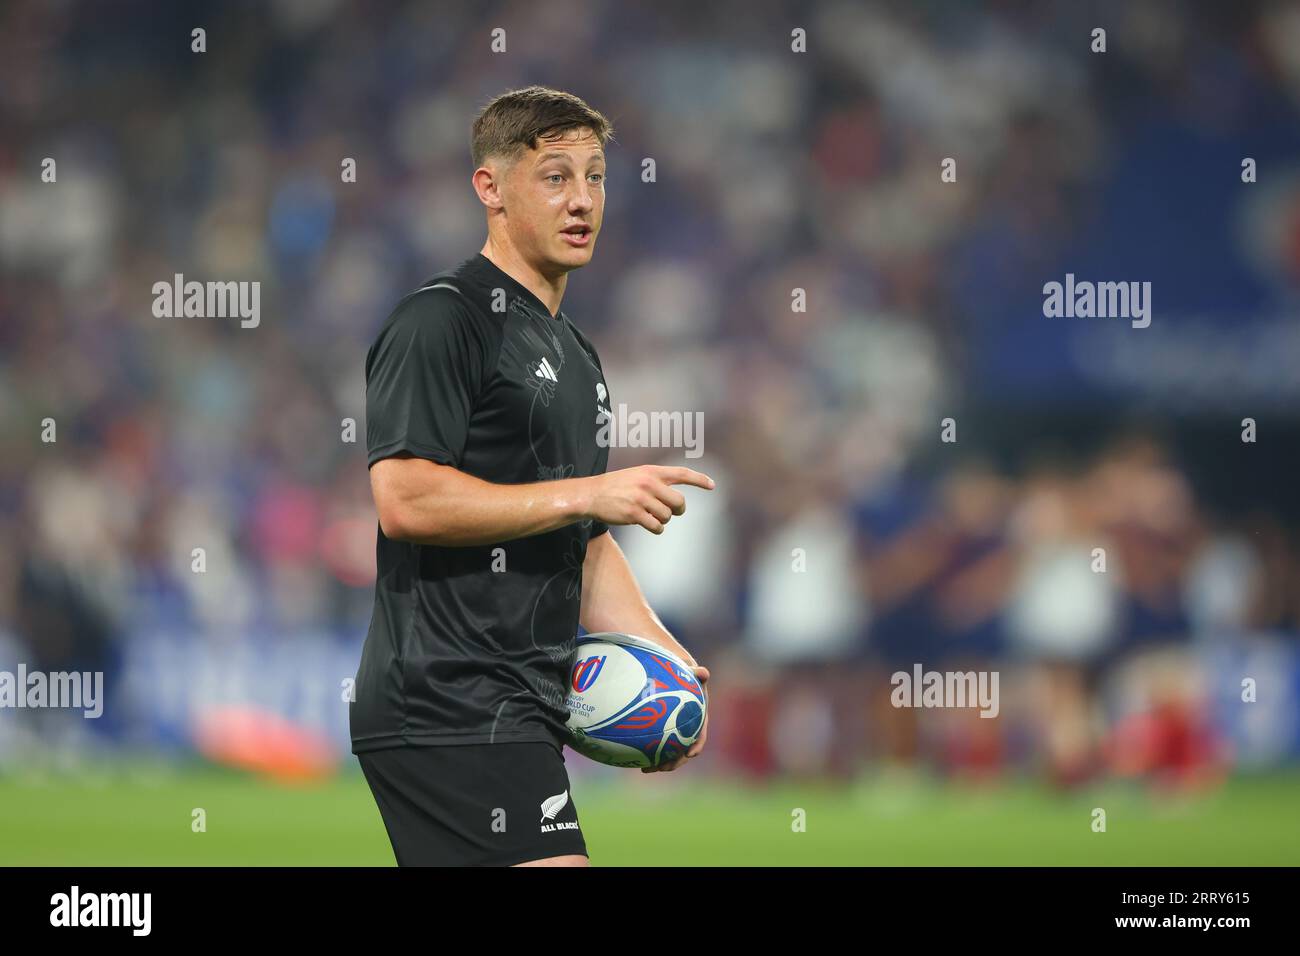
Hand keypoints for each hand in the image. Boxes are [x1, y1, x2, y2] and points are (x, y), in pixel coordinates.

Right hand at [582, 466, 713, 534]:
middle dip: (678, 510)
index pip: (681, 473)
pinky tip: (647, 524)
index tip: (712, 485)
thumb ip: (656, 482)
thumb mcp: (637, 475)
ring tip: (649, 516)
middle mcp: (648, 483)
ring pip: (667, 516)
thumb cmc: (616, 486)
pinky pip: (657, 527)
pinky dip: (655, 528)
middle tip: (671, 512)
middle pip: (679, 501)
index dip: (699, 480)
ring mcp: (641, 499)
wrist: (591, 495)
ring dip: (662, 520)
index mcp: (651, 471)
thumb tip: (677, 499)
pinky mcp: (635, 514)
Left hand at [642, 665, 708, 772]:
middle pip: (683, 751)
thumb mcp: (691, 673)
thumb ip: (697, 673)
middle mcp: (687, 729)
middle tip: (663, 767)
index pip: (700, 736)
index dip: (696, 746)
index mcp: (698, 719)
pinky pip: (655, 747)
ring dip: (659, 764)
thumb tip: (704, 671)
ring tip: (646, 769)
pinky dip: (647, 754)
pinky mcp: (662, 733)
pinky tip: (635, 760)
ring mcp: (674, 733)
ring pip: (668, 753)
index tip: (690, 754)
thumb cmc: (683, 675)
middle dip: (675, 762)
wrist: (676, 677)